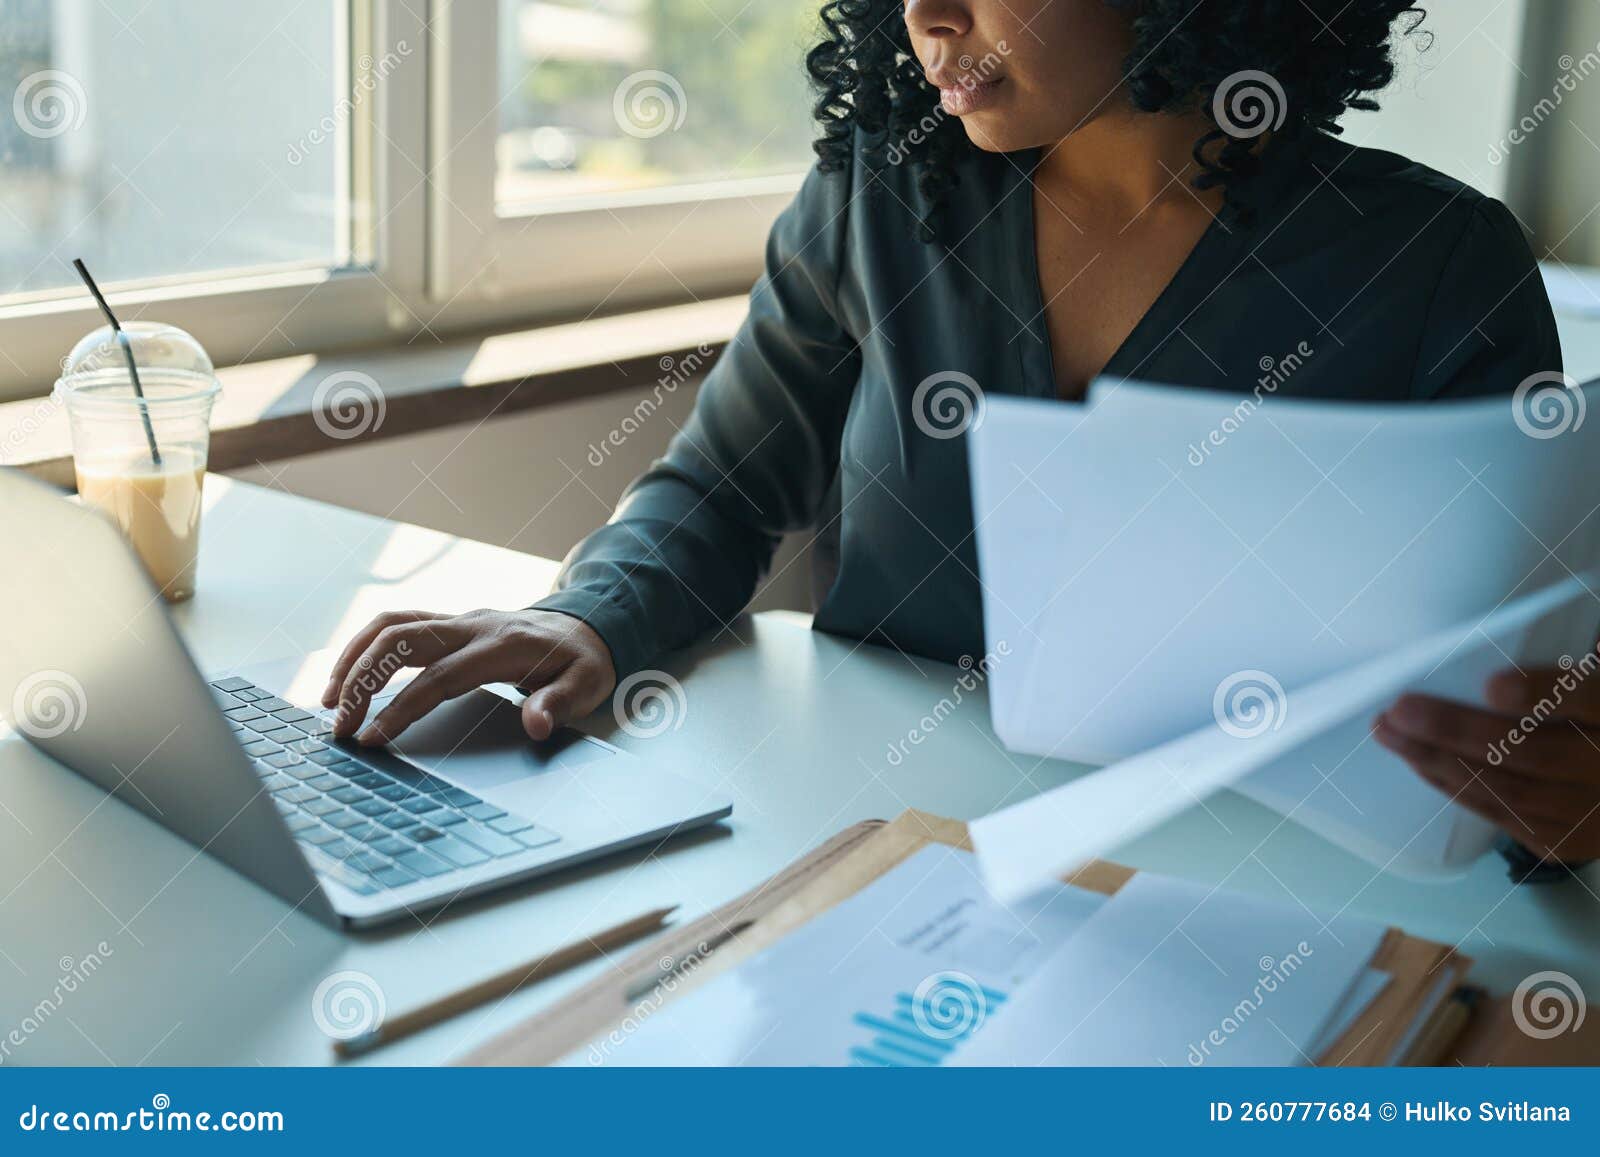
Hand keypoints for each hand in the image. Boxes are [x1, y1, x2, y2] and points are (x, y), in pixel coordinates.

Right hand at [320, 608, 616, 745]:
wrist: (587, 624)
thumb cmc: (582, 661)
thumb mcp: (587, 684)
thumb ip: (560, 703)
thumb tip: (536, 725)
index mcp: (502, 646)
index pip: (439, 678)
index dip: (401, 708)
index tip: (371, 738)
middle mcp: (473, 626)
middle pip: (402, 641)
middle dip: (362, 680)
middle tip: (338, 724)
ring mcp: (458, 620)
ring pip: (392, 624)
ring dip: (354, 657)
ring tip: (329, 699)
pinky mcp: (448, 621)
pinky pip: (398, 623)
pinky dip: (366, 645)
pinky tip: (349, 674)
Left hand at [1373, 653, 1599, 863]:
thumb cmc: (1585, 718)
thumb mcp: (1583, 683)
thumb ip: (1550, 673)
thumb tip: (1480, 655)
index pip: (1587, 699)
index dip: (1541, 695)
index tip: (1492, 685)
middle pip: (1533, 752)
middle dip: (1457, 731)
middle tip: (1400, 709)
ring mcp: (1591, 813)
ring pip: (1509, 790)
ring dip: (1439, 760)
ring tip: (1390, 732)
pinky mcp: (1565, 841)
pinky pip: (1502, 817)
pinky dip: (1454, 787)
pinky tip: (1418, 762)